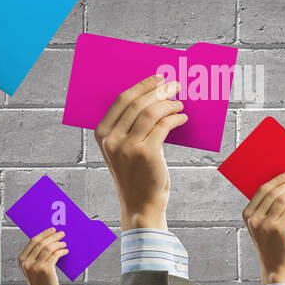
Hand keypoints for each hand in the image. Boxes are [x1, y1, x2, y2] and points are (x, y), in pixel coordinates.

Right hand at [18, 228, 66, 284]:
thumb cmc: (40, 283)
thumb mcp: (33, 268)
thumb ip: (37, 256)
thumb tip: (48, 241)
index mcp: (22, 260)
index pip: (33, 241)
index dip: (44, 234)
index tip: (52, 230)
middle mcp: (27, 262)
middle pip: (41, 243)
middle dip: (52, 236)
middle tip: (61, 233)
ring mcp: (35, 266)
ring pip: (49, 248)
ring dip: (58, 243)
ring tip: (64, 243)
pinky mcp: (45, 270)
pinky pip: (55, 255)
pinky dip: (61, 251)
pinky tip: (65, 251)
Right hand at [94, 75, 187, 230]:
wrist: (140, 205)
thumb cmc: (135, 175)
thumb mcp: (122, 149)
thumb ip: (129, 126)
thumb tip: (152, 97)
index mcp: (102, 134)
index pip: (122, 100)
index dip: (142, 86)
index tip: (158, 79)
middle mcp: (112, 139)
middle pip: (137, 102)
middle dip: (158, 91)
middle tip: (174, 86)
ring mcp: (128, 147)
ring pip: (151, 112)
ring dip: (169, 104)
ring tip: (180, 104)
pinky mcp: (146, 153)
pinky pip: (163, 125)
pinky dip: (175, 118)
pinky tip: (182, 118)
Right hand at [242, 173, 284, 284]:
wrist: (275, 267)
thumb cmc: (271, 245)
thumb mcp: (262, 227)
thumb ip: (266, 211)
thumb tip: (282, 189)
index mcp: (248, 215)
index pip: (261, 190)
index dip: (276, 180)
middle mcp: (254, 218)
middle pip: (273, 192)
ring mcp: (266, 224)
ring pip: (283, 199)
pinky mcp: (279, 229)